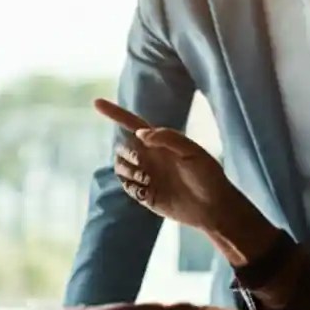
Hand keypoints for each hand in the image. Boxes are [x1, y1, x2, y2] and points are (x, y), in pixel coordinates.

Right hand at [93, 98, 243, 232]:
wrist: (213, 206)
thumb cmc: (208, 175)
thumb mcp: (193, 152)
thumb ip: (168, 138)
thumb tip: (140, 134)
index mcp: (160, 141)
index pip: (132, 123)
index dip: (114, 112)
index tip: (96, 102)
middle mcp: (150, 156)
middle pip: (122, 147)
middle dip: (128, 153)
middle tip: (144, 163)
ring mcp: (146, 175)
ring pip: (119, 166)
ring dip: (127, 171)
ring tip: (146, 180)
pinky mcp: (144, 194)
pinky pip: (126, 186)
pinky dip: (131, 186)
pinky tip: (147, 191)